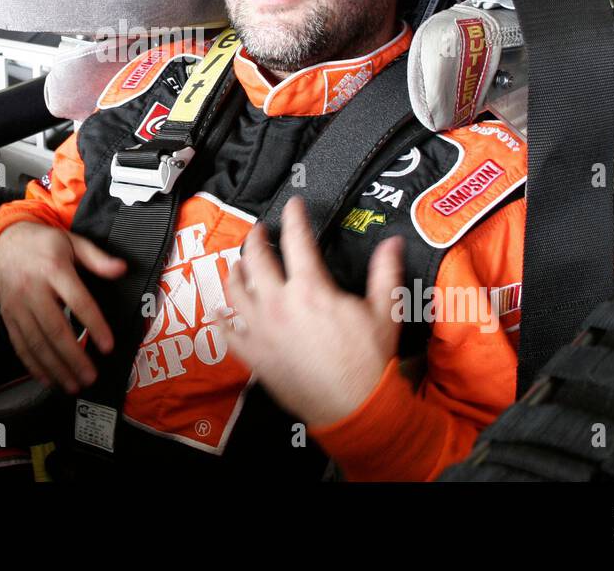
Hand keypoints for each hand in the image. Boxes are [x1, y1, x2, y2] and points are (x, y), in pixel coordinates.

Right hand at [0, 221, 126, 393]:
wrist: (5, 243)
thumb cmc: (44, 244)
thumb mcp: (73, 242)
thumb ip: (98, 258)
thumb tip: (122, 268)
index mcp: (54, 269)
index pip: (78, 302)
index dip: (94, 325)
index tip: (107, 346)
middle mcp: (33, 289)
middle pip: (55, 329)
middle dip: (74, 357)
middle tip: (91, 376)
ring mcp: (18, 305)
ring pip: (36, 342)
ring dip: (55, 367)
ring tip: (73, 384)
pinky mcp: (8, 317)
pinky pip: (20, 345)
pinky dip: (33, 365)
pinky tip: (48, 378)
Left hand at [224, 196, 404, 427]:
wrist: (354, 407)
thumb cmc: (369, 362)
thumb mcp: (384, 311)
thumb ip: (385, 272)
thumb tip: (391, 243)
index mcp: (310, 289)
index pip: (297, 240)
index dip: (294, 217)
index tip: (293, 206)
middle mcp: (279, 304)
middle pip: (256, 260)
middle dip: (256, 239)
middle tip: (258, 232)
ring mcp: (261, 330)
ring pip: (234, 291)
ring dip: (234, 272)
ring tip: (237, 264)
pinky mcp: (253, 355)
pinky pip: (227, 332)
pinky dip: (222, 319)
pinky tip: (222, 311)